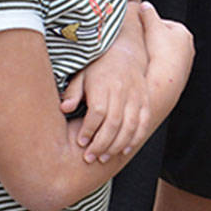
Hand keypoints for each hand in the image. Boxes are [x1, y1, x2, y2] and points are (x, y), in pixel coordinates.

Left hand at [60, 32, 153, 162]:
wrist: (125, 52)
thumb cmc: (98, 68)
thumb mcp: (82, 75)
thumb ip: (73, 92)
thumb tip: (64, 109)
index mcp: (103, 84)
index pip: (98, 112)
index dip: (89, 129)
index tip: (81, 142)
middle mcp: (122, 91)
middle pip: (114, 122)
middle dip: (101, 144)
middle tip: (90, 158)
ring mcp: (136, 97)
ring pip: (130, 126)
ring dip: (117, 145)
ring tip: (104, 158)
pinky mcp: (145, 101)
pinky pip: (144, 123)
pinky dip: (136, 139)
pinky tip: (124, 150)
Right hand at [138, 0, 194, 94]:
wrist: (165, 81)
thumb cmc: (161, 52)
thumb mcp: (152, 27)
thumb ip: (148, 13)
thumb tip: (145, 5)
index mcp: (184, 32)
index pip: (164, 23)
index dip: (149, 25)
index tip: (139, 29)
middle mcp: (188, 47)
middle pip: (165, 39)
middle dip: (153, 39)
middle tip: (140, 42)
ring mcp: (185, 63)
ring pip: (166, 54)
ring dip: (155, 53)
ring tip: (144, 56)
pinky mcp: (180, 76)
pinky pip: (166, 67)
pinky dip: (158, 66)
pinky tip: (150, 68)